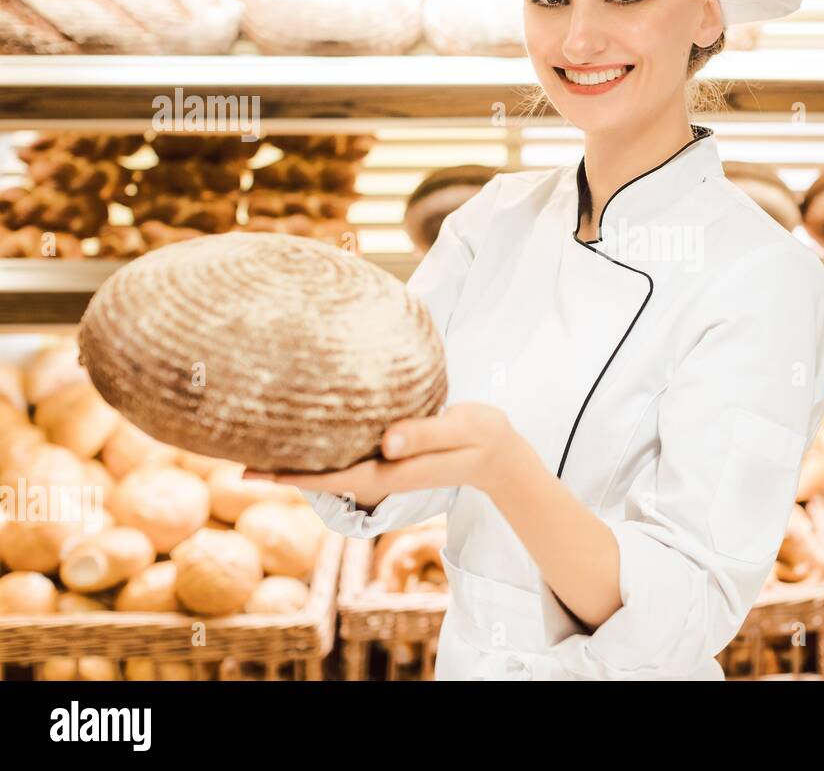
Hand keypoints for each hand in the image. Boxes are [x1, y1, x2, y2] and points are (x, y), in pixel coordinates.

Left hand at [245, 403, 528, 508]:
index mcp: (396, 471)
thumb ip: (426, 435)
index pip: (334, 476)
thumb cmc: (483, 436)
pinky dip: (319, 453)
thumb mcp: (462, 430)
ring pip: (331, 471)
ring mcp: (385, 469)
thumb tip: (386, 441)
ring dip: (297, 464)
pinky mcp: (390, 458)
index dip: (293, 474)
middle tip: (235, 463)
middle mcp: (383, 474)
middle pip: (323, 478)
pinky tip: (304, 439)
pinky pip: (346, 459)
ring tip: (258, 448)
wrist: (501, 453)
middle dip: (282, 472)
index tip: (254, 471)